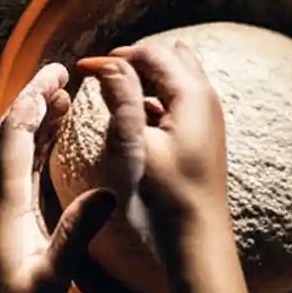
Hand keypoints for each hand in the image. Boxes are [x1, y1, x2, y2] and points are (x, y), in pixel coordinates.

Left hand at [0, 63, 115, 292]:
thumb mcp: (50, 279)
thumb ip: (76, 235)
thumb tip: (106, 193)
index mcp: (4, 207)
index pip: (16, 140)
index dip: (35, 103)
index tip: (56, 77)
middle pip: (8, 134)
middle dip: (32, 99)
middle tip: (59, 73)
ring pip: (6, 149)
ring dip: (30, 119)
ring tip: (58, 97)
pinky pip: (7, 169)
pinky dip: (26, 146)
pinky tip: (42, 141)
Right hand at [79, 41, 228, 267]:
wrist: (197, 239)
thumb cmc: (165, 196)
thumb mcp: (134, 145)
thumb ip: (122, 99)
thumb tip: (109, 65)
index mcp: (192, 95)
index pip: (152, 53)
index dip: (116, 57)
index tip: (84, 71)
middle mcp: (206, 99)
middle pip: (168, 58)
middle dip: (134, 61)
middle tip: (101, 78)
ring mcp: (208, 117)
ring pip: (175, 78)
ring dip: (145, 80)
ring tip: (113, 94)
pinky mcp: (202, 135)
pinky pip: (178, 101)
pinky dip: (155, 98)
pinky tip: (135, 118)